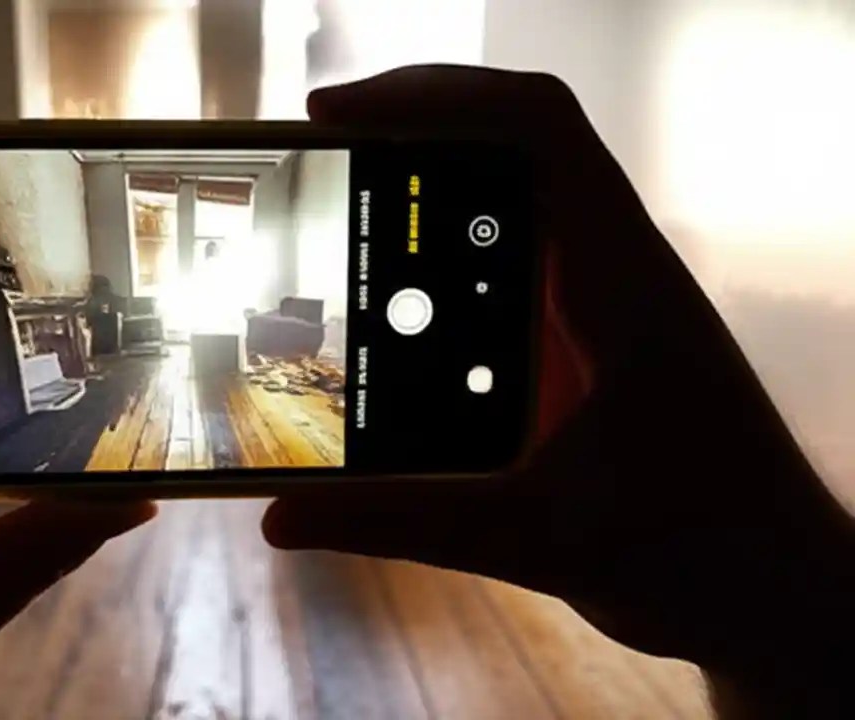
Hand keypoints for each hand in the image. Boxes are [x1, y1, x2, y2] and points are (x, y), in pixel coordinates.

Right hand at [263, 66, 854, 712]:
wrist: (778, 590)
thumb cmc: (698, 554)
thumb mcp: (535, 540)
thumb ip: (402, 523)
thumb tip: (284, 516)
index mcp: (621, 288)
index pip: (536, 130)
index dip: (433, 94)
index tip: (334, 114)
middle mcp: (614, 275)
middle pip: (514, 146)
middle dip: (410, 132)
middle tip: (314, 161)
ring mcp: (605, 305)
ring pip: (515, 204)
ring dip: (428, 196)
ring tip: (335, 217)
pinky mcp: (592, 341)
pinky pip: (515, 267)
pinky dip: (447, 263)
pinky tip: (394, 308)